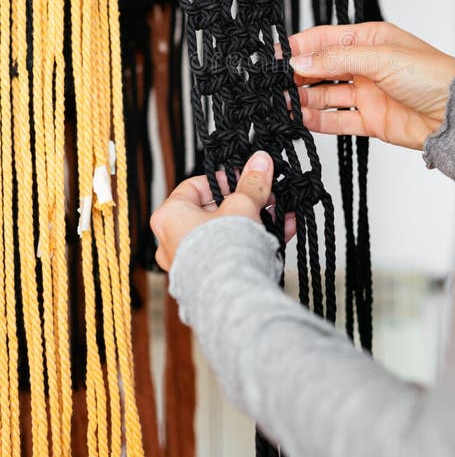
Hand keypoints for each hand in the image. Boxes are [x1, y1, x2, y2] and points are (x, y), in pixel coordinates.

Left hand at [150, 151, 295, 270]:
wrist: (230, 294)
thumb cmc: (224, 248)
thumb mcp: (242, 204)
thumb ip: (252, 183)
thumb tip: (260, 161)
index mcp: (169, 216)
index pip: (193, 187)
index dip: (222, 179)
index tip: (244, 179)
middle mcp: (173, 240)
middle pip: (213, 211)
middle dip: (246, 202)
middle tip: (266, 196)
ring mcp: (189, 263)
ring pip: (225, 233)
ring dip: (255, 221)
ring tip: (281, 214)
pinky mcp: (207, 279)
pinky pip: (231, 253)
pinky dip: (253, 241)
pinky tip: (282, 232)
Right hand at [289, 22, 454, 150]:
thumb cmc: (432, 75)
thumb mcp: (380, 57)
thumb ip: (337, 59)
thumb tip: (301, 61)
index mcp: (370, 40)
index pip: (326, 40)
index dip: (300, 47)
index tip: (277, 55)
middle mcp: (366, 66)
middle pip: (322, 68)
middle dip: (298, 75)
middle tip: (275, 83)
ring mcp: (368, 94)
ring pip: (327, 95)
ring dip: (304, 99)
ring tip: (283, 103)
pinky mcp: (371, 120)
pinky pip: (338, 120)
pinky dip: (318, 121)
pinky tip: (301, 119)